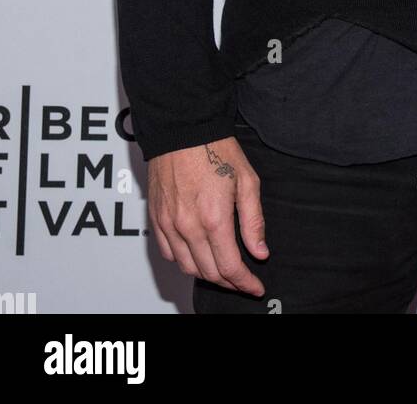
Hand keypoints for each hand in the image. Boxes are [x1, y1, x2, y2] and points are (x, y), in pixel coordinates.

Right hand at [148, 136, 268, 295]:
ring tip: (223, 270)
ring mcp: (169, 224)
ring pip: (188, 268)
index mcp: (214, 218)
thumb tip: (260, 251)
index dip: (245, 283)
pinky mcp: (157, 219)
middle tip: (243, 280)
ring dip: (207, 274)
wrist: (183, 129)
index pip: (230, 267)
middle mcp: (188, 226)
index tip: (255, 287)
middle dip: (229, 282)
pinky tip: (197, 255)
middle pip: (209, 272)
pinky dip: (184, 262)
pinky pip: (168, 254)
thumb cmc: (216, 148)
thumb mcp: (247, 181)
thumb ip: (253, 221)